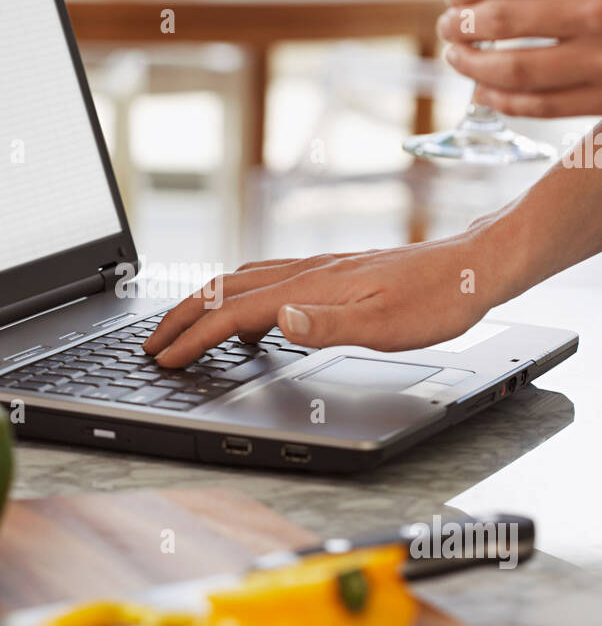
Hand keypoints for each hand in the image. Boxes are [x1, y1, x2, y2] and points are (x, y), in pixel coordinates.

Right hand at [143, 236, 499, 367]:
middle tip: (152, 343)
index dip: (194, 338)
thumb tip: (279, 320)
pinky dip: (234, 294)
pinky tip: (245, 308)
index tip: (165, 359)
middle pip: (224, 290)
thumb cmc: (437, 299)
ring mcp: (317, 270)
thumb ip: (330, 325)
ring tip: (182, 325)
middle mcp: (306, 273)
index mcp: (310, 288)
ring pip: (240, 281)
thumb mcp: (388, 326)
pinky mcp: (330, 272)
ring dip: (203, 302)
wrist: (473, 266)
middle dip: (181, 317)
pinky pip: (264, 278)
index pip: (233, 314)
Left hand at [437, 0, 601, 118]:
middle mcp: (594, 10)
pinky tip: (484, 93)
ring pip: (514, 69)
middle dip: (462, 24)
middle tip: (447, 25)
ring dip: (473, 65)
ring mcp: (600, 60)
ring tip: (456, 57)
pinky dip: (503, 100)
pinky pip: (541, 105)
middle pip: (502, 20)